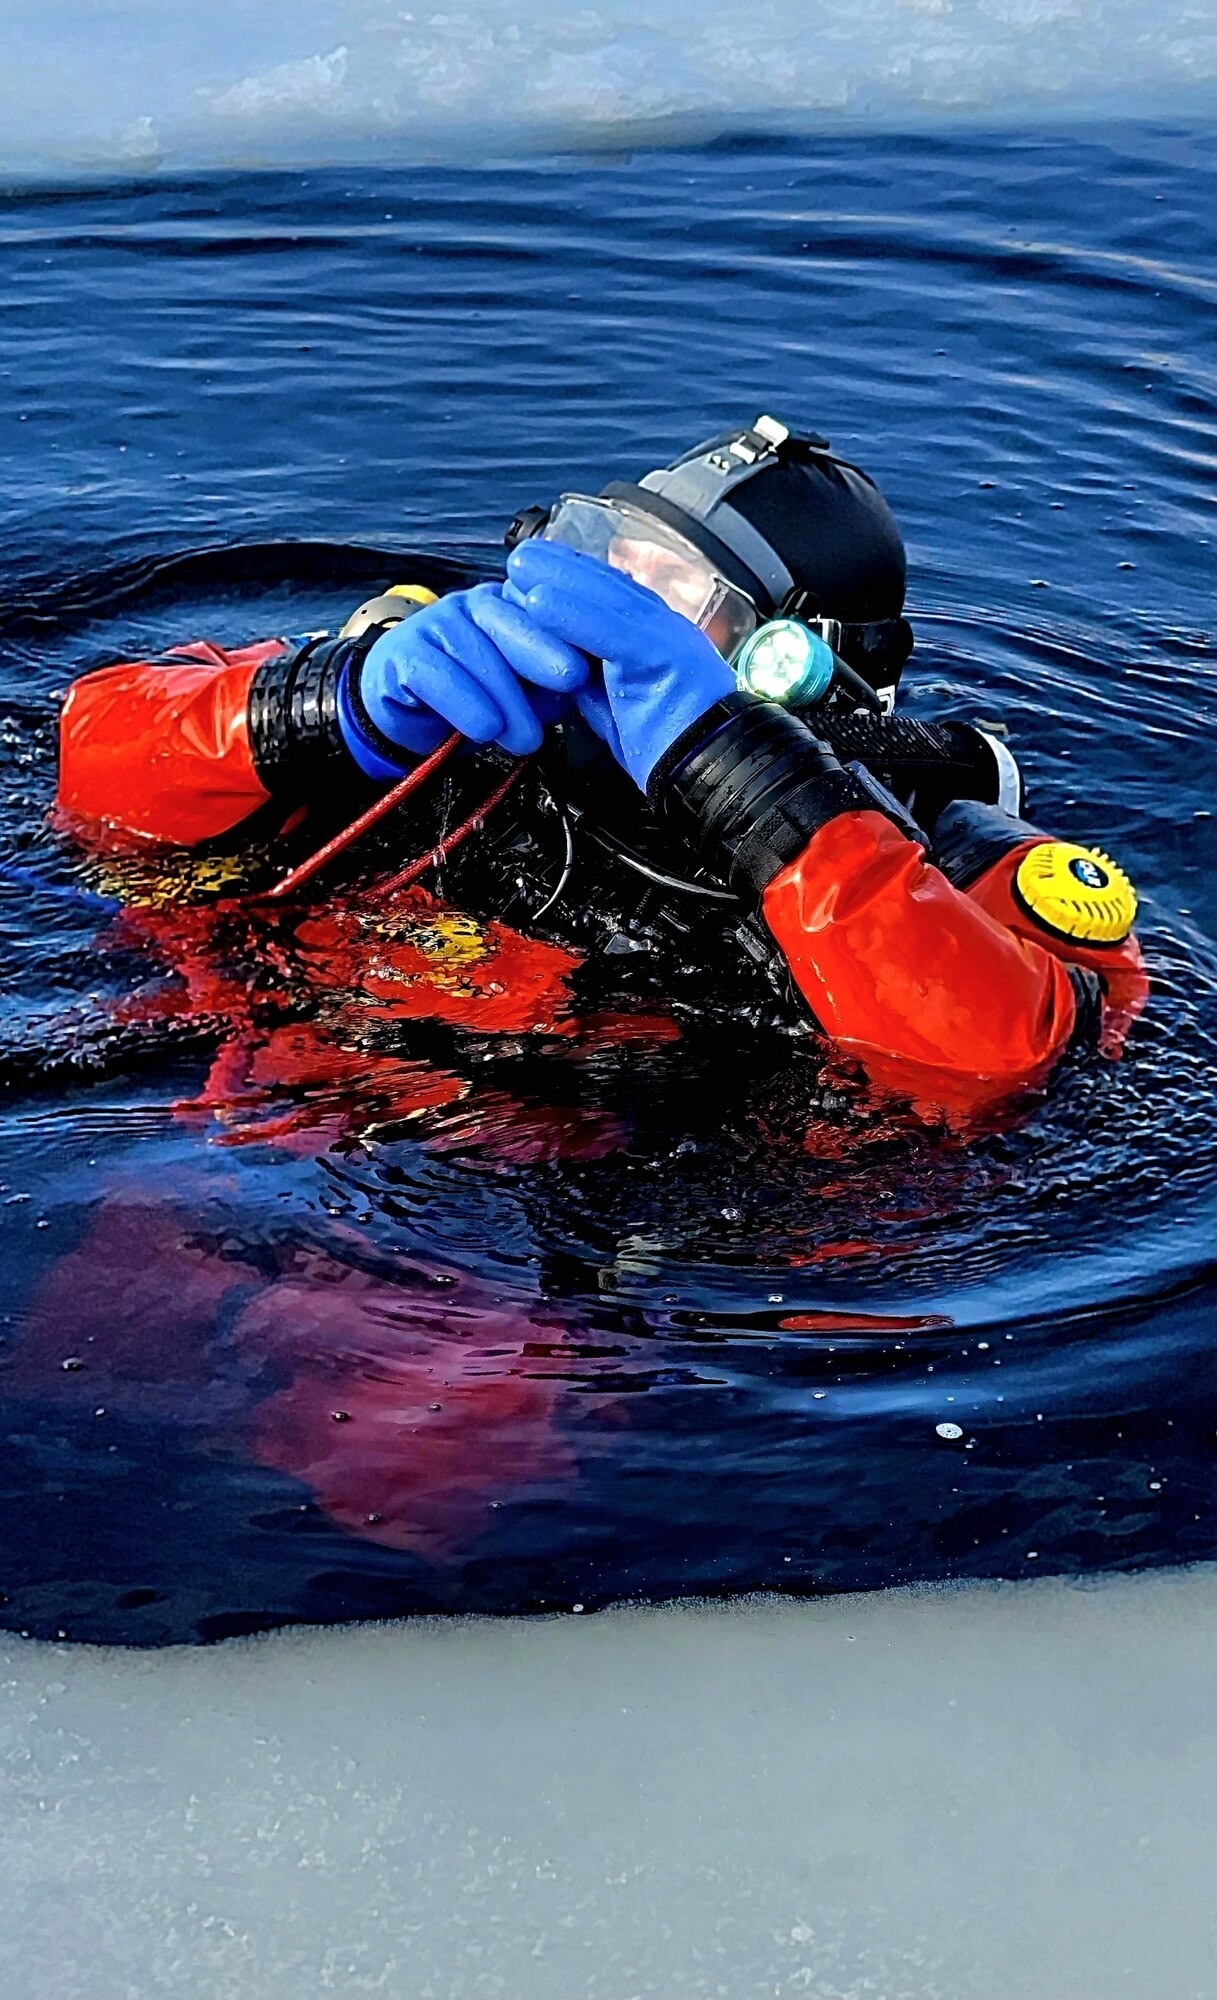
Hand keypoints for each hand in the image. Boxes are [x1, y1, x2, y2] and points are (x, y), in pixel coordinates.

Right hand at [338, 582, 589, 776]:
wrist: (407, 721)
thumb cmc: (470, 703)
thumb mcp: (522, 697)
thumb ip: (548, 688)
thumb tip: (579, 693)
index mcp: (508, 608)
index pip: (539, 607)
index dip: (565, 628)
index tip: (591, 656)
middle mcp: (471, 607)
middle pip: (508, 620)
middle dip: (542, 650)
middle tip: (571, 679)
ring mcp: (433, 625)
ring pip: (474, 651)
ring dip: (505, 697)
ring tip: (525, 737)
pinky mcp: (402, 654)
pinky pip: (434, 673)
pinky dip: (462, 703)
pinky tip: (483, 727)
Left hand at [504, 540, 735, 790]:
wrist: (713, 776)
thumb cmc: (669, 750)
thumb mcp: (614, 709)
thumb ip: (588, 681)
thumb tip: (557, 665)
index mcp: (657, 638)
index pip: (610, 595)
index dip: (571, 577)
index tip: (534, 566)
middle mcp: (665, 629)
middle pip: (608, 586)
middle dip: (560, 567)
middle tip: (519, 555)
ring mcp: (670, 638)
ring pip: (608, 599)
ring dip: (560, 579)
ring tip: (520, 566)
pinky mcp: (666, 656)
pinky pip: (612, 630)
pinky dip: (574, 616)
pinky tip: (541, 603)